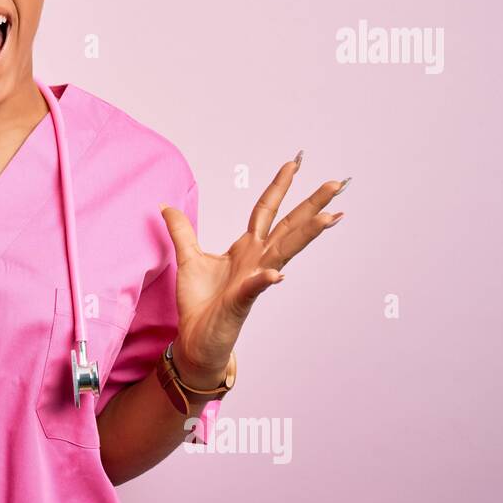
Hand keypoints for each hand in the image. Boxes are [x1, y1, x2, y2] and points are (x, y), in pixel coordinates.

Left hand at [159, 152, 348, 388]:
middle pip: (288, 226)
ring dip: (307, 234)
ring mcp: (253, 280)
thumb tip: (165, 206)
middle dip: (312, 204)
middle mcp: (256, 260)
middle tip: (336, 183)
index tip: (294, 163)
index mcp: (246, 248)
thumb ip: (181, 231)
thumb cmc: (199, 303)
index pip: (265, 210)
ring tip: (330, 216)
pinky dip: (266, 280)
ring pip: (284, 252)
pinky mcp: (241, 301)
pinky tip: (277, 274)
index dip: (278, 186)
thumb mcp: (187, 259)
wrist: (196, 340)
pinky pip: (255, 287)